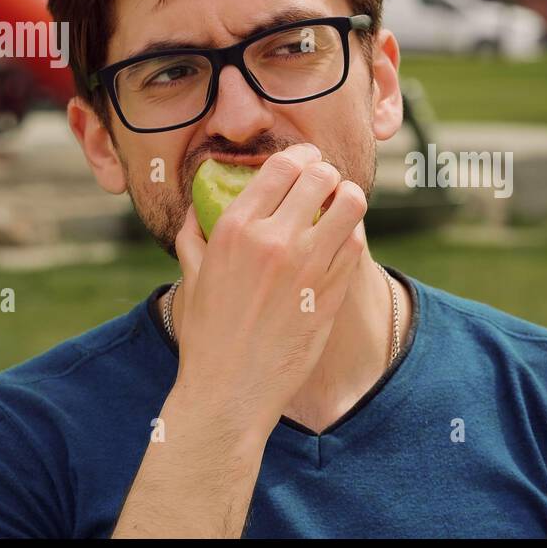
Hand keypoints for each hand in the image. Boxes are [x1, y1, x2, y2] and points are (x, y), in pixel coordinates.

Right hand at [171, 142, 368, 427]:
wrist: (231, 390)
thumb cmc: (207, 336)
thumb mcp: (190, 276)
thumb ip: (194, 233)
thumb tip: (200, 204)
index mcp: (235, 229)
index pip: (282, 167)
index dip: (301, 157)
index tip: (306, 162)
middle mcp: (274, 240)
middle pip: (321, 176)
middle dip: (326, 173)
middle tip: (326, 182)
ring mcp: (308, 266)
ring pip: (350, 204)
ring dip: (348, 198)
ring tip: (342, 204)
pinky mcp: (332, 291)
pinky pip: (356, 243)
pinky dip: (353, 233)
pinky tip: (343, 238)